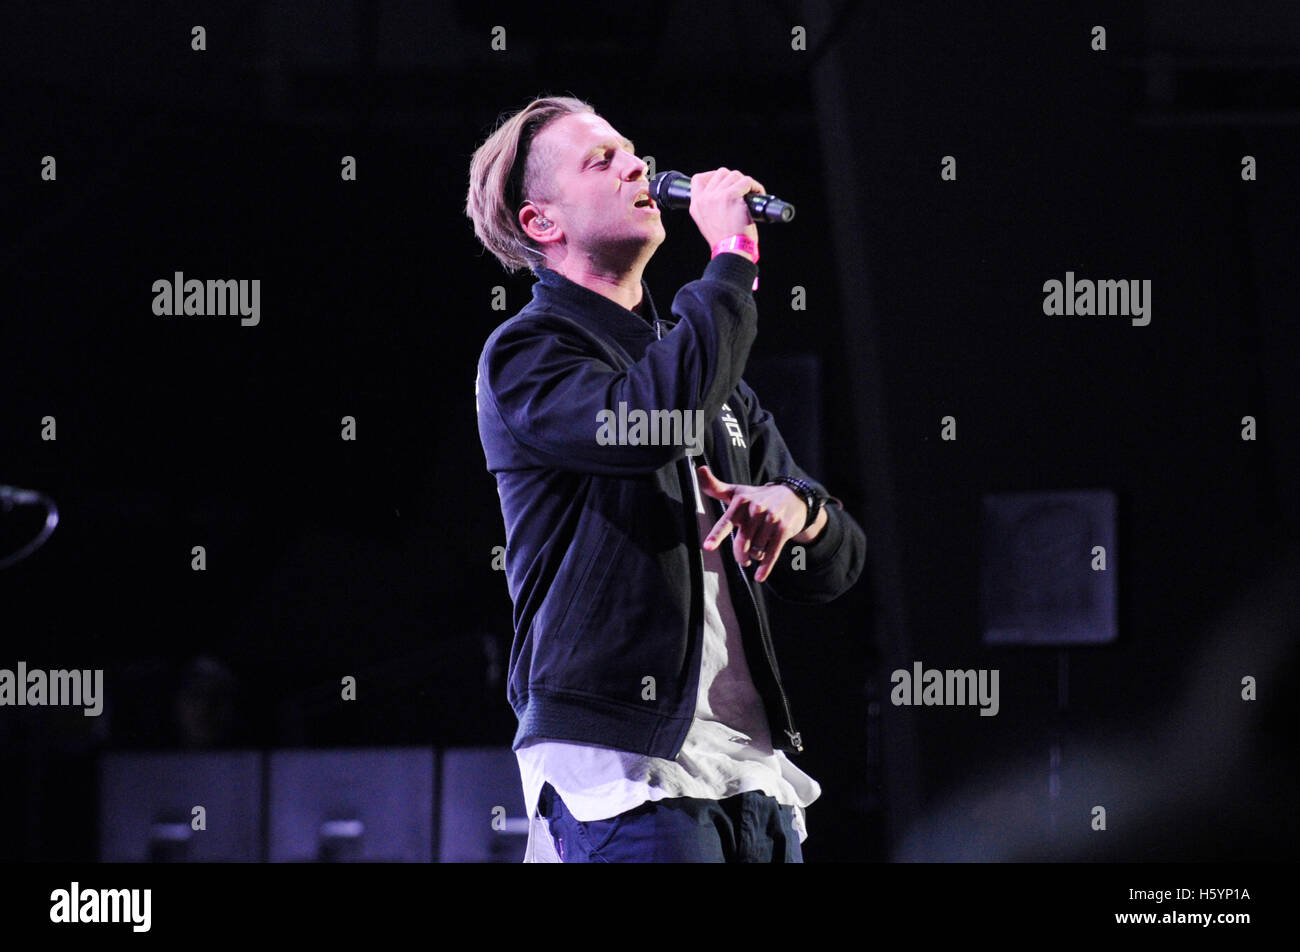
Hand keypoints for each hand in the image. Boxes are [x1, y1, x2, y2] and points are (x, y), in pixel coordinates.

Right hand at [689, 168, 765, 255]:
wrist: (731, 251)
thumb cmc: (725, 242)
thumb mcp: (708, 223)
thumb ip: (710, 207)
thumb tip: (722, 194)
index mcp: (696, 205)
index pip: (698, 179)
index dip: (712, 176)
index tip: (724, 182)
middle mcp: (704, 199)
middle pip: (720, 173)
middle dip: (734, 179)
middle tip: (742, 191)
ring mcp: (717, 196)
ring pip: (734, 175)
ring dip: (746, 183)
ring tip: (752, 193)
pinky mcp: (731, 196)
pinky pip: (746, 181)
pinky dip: (755, 186)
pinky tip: (758, 193)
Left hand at [698, 464, 804, 581]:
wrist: (793, 496)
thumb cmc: (758, 497)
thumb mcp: (738, 492)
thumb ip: (716, 487)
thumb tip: (699, 469)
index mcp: (741, 502)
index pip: (726, 521)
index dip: (716, 535)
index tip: (708, 547)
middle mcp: (756, 509)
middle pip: (741, 543)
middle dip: (740, 555)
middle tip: (743, 558)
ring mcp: (771, 519)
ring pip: (755, 550)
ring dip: (755, 556)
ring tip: (757, 551)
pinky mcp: (784, 529)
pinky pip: (771, 554)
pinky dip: (765, 567)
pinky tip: (759, 576)